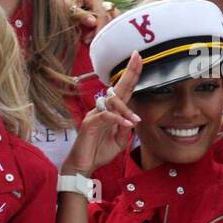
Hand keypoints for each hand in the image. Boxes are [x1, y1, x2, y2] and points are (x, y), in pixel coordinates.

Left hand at [62, 0, 117, 42]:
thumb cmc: (55, 1)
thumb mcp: (65, 8)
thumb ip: (80, 15)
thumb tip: (93, 22)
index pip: (103, 15)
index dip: (99, 29)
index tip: (91, 41)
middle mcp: (99, 0)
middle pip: (109, 18)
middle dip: (101, 31)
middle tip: (86, 41)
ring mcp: (98, 7)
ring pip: (108, 21)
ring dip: (101, 31)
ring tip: (86, 40)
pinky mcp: (94, 13)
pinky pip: (102, 22)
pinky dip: (98, 30)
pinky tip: (87, 37)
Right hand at [63, 50, 140, 175]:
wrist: (83, 165)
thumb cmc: (99, 152)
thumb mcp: (119, 141)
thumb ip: (125, 128)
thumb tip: (132, 120)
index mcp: (111, 112)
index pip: (123, 91)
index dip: (131, 75)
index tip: (138, 59)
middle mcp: (102, 109)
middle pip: (118, 88)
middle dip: (129, 72)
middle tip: (138, 57)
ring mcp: (94, 115)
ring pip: (113, 103)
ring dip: (126, 110)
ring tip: (135, 121)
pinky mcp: (90, 123)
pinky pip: (106, 116)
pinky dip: (118, 119)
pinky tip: (127, 124)